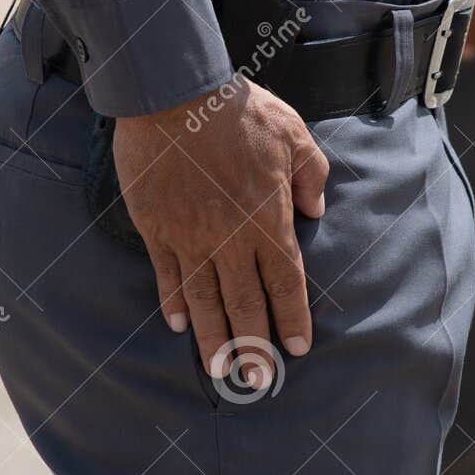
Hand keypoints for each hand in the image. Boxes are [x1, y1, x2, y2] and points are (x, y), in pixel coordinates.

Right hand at [113, 77, 329, 389]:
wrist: (175, 94)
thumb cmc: (238, 109)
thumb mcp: (294, 134)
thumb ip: (312, 175)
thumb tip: (317, 208)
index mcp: (269, 218)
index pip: (286, 282)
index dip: (291, 318)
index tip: (296, 349)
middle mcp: (231, 237)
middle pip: (246, 303)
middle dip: (254, 345)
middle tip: (258, 380)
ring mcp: (190, 236)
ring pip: (205, 300)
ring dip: (214, 339)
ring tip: (221, 371)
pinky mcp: (156, 227)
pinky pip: (167, 275)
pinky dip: (173, 302)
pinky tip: (178, 326)